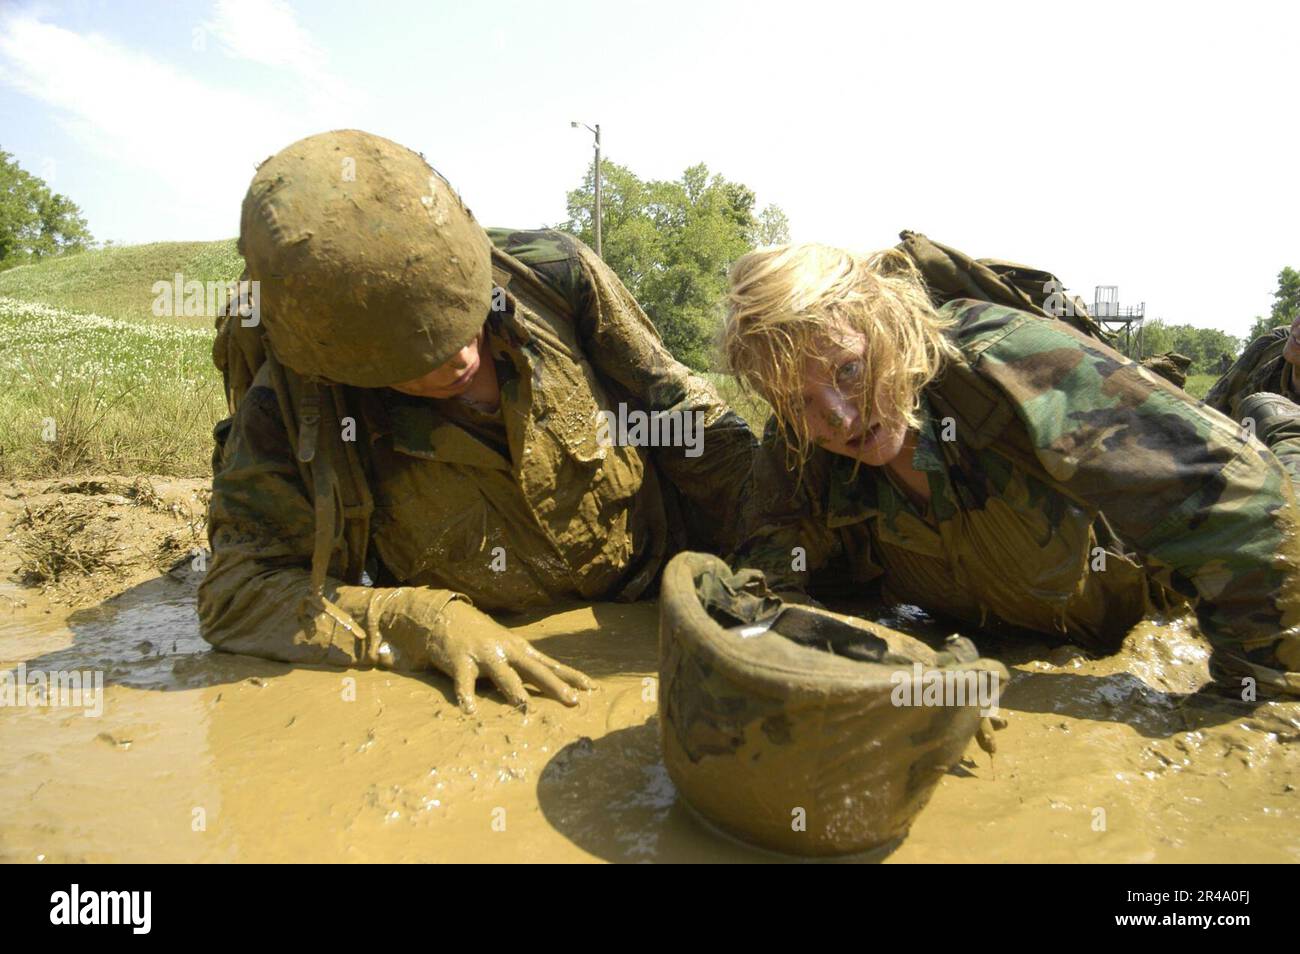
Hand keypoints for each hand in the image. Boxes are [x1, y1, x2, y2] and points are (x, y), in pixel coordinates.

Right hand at [375, 591, 594, 712]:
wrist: (447, 616)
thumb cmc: (482, 636)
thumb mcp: (508, 647)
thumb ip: (526, 665)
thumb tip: (553, 682)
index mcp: (520, 650)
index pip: (551, 665)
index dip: (571, 677)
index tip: (593, 689)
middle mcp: (506, 651)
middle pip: (535, 670)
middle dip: (554, 686)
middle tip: (573, 701)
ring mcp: (484, 655)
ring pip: (502, 675)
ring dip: (513, 690)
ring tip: (525, 706)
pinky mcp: (460, 660)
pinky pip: (463, 681)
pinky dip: (466, 695)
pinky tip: (469, 710)